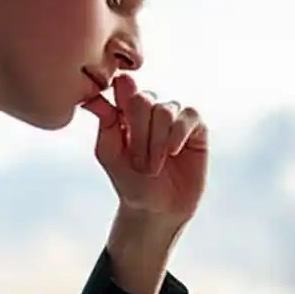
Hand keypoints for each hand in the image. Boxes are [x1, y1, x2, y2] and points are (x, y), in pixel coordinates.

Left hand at [80, 74, 207, 222]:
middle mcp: (152, 108)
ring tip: (153, 167)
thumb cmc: (130, 181)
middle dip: (138, 133)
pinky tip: (172, 153)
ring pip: (165, 110)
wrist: (156, 209)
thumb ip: (106, 123)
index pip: (125, 84)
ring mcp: (175, 117)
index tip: (118, 113)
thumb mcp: (109, 153)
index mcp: (127, 110)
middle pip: (143, 99)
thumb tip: (97, 97)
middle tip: (137, 162)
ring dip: (156, 142)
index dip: (122, 89)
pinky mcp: (197, 128)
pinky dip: (178, 134)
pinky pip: (189, 116)